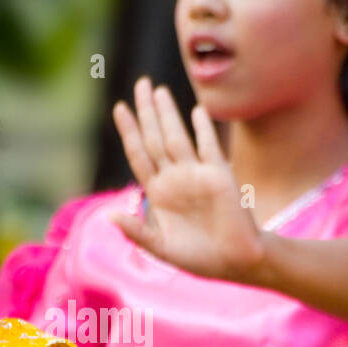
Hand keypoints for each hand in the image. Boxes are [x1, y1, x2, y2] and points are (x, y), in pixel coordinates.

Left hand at [108, 77, 262, 280]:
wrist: (237, 261)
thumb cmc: (200, 258)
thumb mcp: (162, 249)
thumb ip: (137, 232)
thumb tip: (110, 216)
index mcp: (159, 192)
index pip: (139, 154)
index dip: (129, 131)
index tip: (120, 108)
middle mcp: (176, 178)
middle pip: (155, 139)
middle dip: (146, 112)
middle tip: (140, 85)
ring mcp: (197, 175)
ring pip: (177, 138)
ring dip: (168, 114)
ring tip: (158, 90)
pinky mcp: (220, 176)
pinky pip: (209, 148)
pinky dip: (203, 129)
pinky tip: (196, 111)